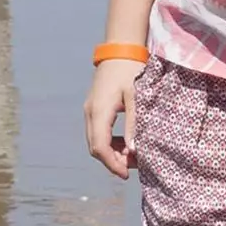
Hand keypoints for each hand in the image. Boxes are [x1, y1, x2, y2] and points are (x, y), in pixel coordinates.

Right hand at [84, 56, 144, 176]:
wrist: (119, 51)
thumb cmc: (130, 72)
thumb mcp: (136, 98)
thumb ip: (133, 125)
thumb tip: (133, 151)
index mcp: (99, 111)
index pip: (100, 147)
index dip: (112, 164)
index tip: (126, 174)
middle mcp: (90, 113)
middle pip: (95, 148)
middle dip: (112, 161)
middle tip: (133, 167)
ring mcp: (90, 111)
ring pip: (95, 141)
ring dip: (111, 153)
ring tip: (132, 156)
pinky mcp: (94, 109)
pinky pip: (98, 133)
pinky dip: (110, 143)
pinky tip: (126, 143)